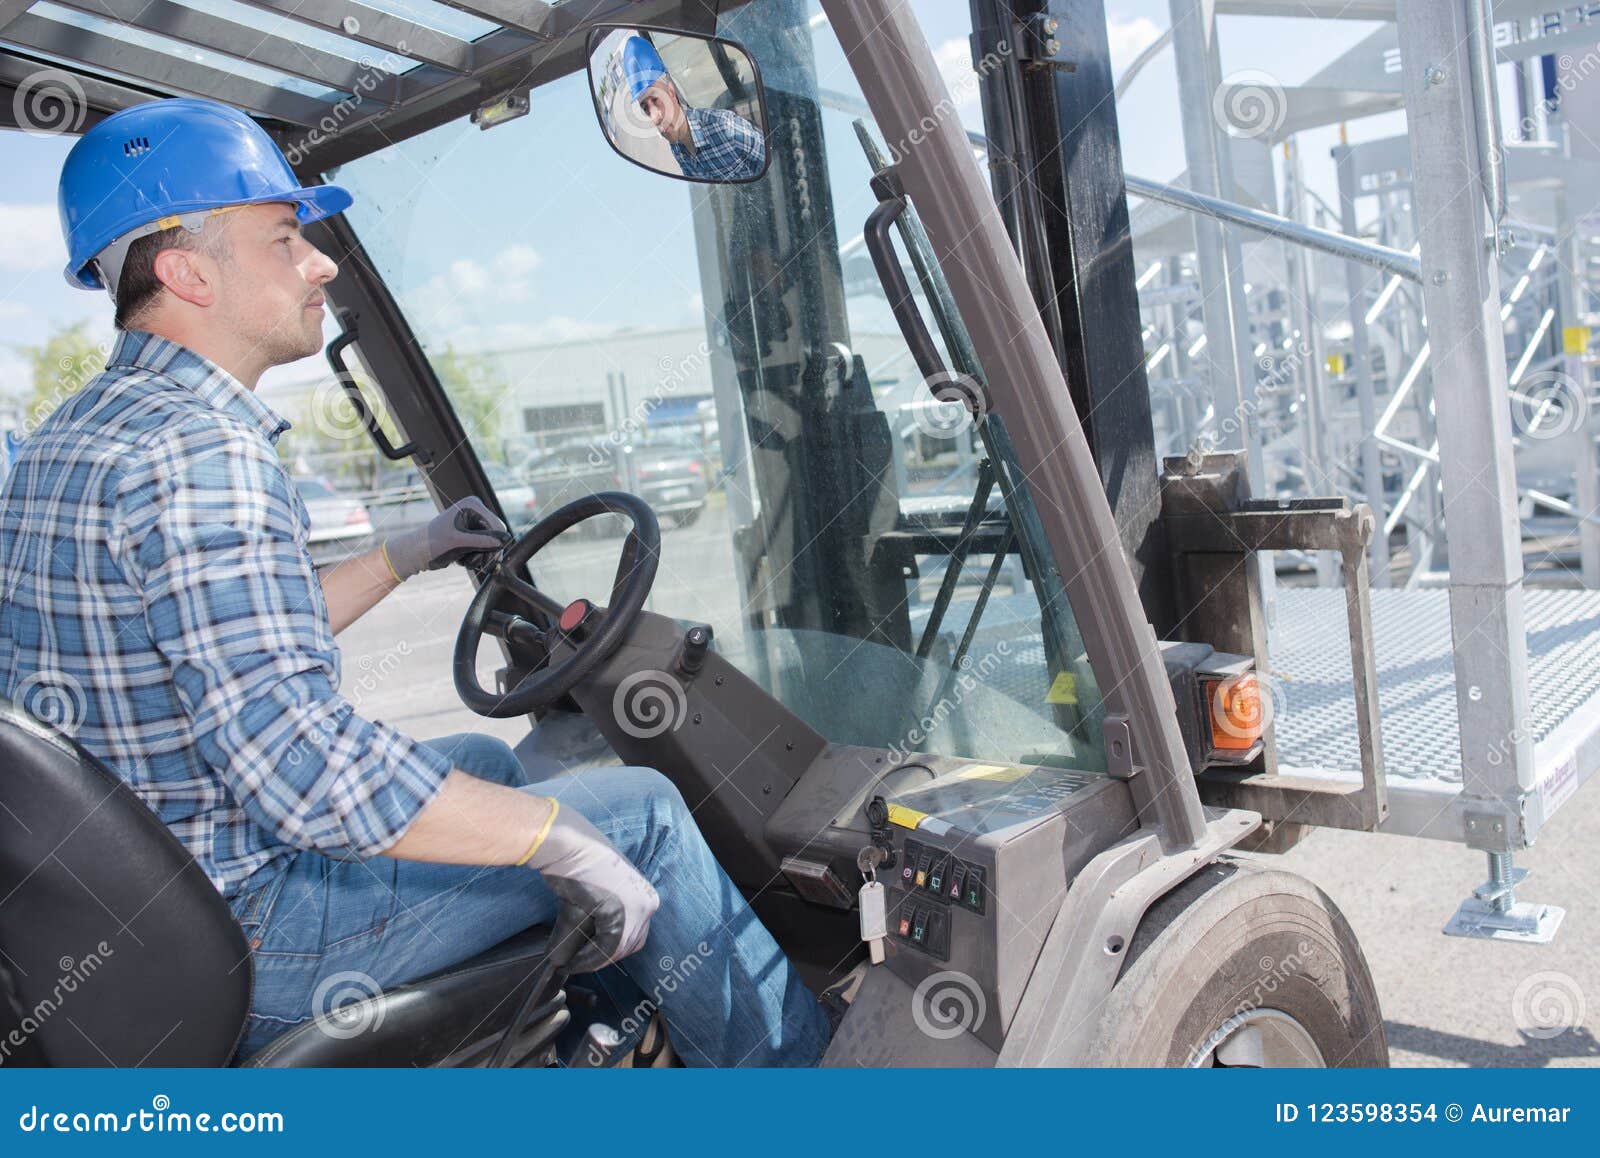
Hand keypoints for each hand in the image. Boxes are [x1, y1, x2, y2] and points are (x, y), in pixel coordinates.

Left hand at [384, 496, 510, 580]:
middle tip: (474, 563)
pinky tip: (461, 558)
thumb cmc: (432, 544)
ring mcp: (473, 523)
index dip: (495, 544)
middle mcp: (475, 511)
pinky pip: (484, 549)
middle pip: (497, 536)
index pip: (498, 526)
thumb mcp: (459, 543)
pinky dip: (475, 557)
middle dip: (486, 552)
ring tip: (463, 560)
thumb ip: (483, 540)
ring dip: (479, 557)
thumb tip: (505, 540)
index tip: (487, 560)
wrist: (417, 553)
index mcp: (472, 505)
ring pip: (491, 545)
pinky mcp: (471, 535)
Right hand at [524, 803, 658, 972]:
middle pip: (630, 945)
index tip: (589, 957)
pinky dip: (588, 959)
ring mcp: (637, 910)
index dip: (611, 951)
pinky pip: (605, 948)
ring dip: (594, 959)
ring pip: (618, 950)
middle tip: (581, 961)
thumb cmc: (579, 864)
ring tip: (573, 962)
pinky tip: (572, 961)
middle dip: (604, 956)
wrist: (569, 846)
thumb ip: (600, 921)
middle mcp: (648, 904)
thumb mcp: (599, 895)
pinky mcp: (620, 914)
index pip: (635, 936)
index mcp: (646, 896)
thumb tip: (585, 950)